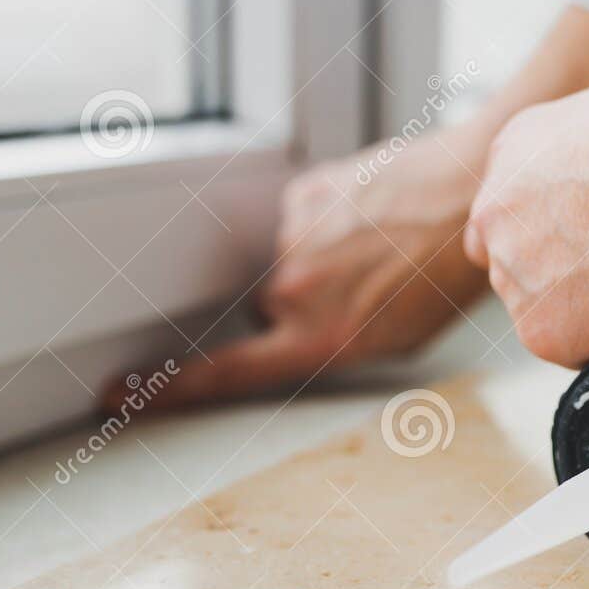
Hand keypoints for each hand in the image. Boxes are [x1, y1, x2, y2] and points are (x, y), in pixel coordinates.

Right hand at [105, 122, 489, 409]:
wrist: (472, 197)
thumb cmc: (446, 277)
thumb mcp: (396, 340)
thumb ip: (331, 344)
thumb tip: (297, 332)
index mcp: (320, 341)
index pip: (226, 373)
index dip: (167, 389)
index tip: (116, 393)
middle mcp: (295, 294)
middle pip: (272, 308)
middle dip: (308, 300)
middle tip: (369, 283)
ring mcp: (294, 240)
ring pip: (290, 259)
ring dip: (324, 254)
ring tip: (381, 245)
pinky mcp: (302, 195)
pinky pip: (303, 217)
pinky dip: (331, 217)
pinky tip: (374, 214)